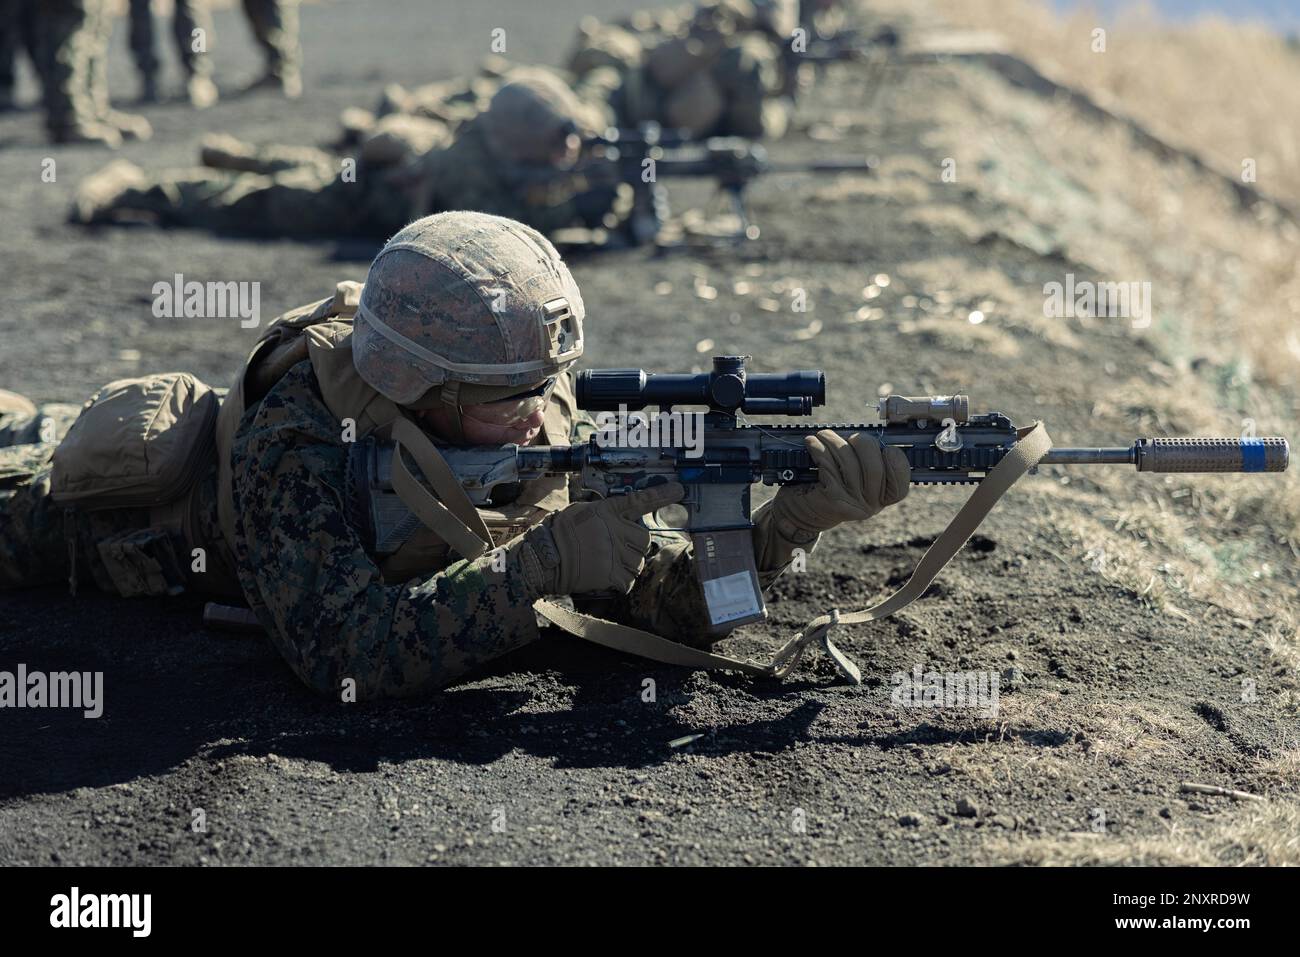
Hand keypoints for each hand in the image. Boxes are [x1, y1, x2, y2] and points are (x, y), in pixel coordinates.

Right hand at [519, 481, 684, 596]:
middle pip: (644, 539)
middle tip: (618, 550)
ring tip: (608, 564)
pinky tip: (606, 577)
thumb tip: (618, 518)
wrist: (543, 558)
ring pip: (638, 562)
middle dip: (635, 547)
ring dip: (628, 566)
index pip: (639, 501)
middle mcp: (614, 530)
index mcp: (607, 511)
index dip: (660, 495)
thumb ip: (603, 514)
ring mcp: (614, 552)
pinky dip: (621, 582)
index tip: (679, 490)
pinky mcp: (611, 574)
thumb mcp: (580, 512)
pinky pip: (629, 580)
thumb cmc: (557, 534)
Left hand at [773, 431, 909, 533]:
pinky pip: (829, 467)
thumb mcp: (855, 474)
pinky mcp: (833, 500)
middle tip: (849, 436)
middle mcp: (872, 505)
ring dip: (833, 442)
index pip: (900, 482)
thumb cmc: (831, 485)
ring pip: (849, 463)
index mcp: (883, 497)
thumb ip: (868, 459)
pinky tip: (812, 443)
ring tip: (823, 435)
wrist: (802, 510)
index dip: (896, 462)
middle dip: (861, 442)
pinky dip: (819, 450)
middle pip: (875, 467)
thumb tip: (868, 437)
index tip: (886, 448)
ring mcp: (853, 505)